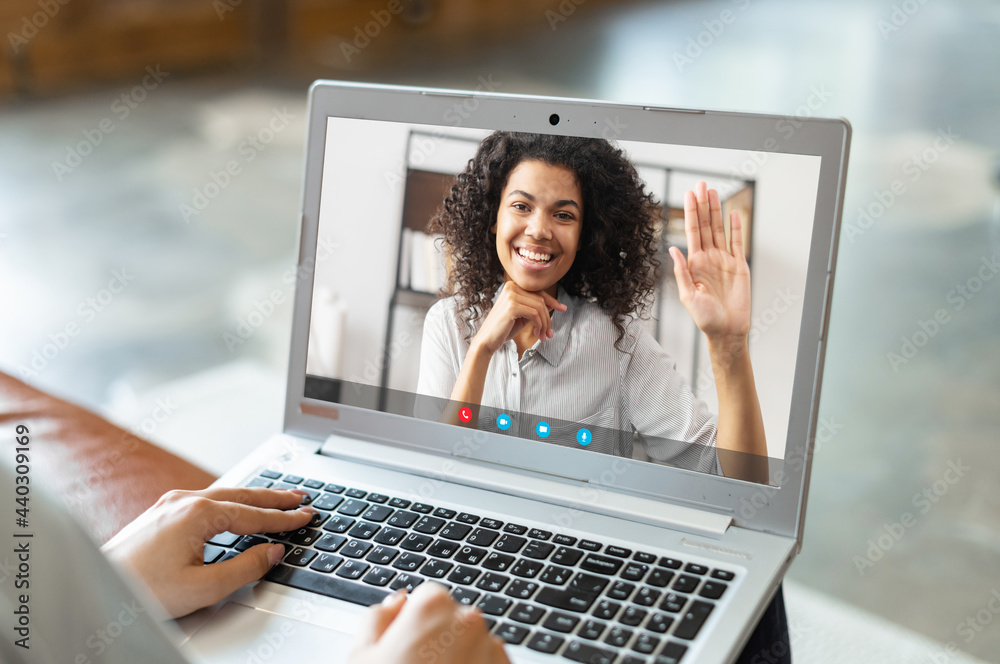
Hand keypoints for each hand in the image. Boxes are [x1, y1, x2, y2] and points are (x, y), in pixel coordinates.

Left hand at [101, 486, 313, 617]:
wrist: (99, 587)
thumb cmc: (143, 590)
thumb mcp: (204, 588)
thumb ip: (245, 568)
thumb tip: (272, 552)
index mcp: (198, 513)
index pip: (254, 514)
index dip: (284, 518)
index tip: (306, 516)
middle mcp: (184, 501)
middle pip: (242, 495)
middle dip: (274, 497)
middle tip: (300, 498)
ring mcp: (170, 504)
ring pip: (224, 494)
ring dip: (253, 498)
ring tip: (276, 499)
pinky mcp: (161, 512)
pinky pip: (207, 500)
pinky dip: (232, 502)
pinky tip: (237, 507)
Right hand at [350, 583, 509, 663]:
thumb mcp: (361, 656)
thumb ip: (378, 617)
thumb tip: (396, 601)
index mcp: (432, 607)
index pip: (428, 597)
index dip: (414, 623)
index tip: (405, 646)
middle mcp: (469, 623)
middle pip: (455, 621)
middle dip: (440, 642)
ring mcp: (492, 651)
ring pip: (476, 645)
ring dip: (462, 660)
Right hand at [470, 281, 566, 354]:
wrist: (486, 341)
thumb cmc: (503, 329)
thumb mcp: (522, 316)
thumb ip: (534, 309)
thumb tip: (552, 305)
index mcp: (512, 287)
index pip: (538, 292)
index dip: (552, 301)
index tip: (563, 309)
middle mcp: (511, 287)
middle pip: (541, 300)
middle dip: (548, 318)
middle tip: (549, 333)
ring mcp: (511, 295)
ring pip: (539, 308)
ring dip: (544, 324)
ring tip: (543, 336)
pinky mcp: (512, 306)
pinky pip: (534, 314)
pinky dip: (539, 325)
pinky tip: (537, 334)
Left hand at [670, 181, 750, 343]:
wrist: (727, 331)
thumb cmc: (705, 318)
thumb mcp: (688, 296)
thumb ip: (682, 272)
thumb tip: (673, 249)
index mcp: (694, 263)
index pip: (692, 232)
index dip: (690, 212)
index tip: (688, 194)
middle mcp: (708, 258)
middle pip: (706, 225)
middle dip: (703, 204)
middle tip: (701, 184)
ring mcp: (724, 260)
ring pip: (720, 229)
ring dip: (717, 211)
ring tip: (714, 192)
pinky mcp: (739, 266)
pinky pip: (737, 242)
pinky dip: (736, 227)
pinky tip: (734, 213)